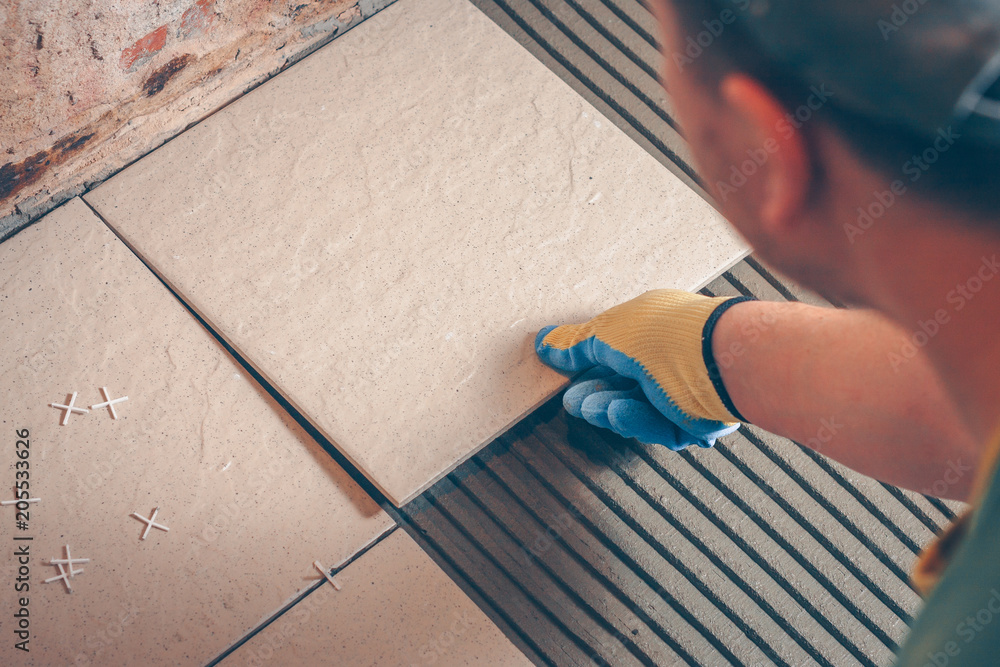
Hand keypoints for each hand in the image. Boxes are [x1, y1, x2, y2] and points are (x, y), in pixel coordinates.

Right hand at [535, 289, 750, 448]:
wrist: (718, 362)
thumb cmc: (670, 334)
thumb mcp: (608, 332)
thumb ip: (575, 343)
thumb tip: (544, 342)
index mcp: (655, 326)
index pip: (615, 346)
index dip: (587, 361)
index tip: (564, 372)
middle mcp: (672, 356)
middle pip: (624, 381)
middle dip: (595, 391)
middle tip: (573, 399)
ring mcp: (686, 389)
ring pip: (639, 407)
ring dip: (610, 407)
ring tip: (591, 407)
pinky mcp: (696, 420)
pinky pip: (660, 426)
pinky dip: (638, 420)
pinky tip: (619, 412)